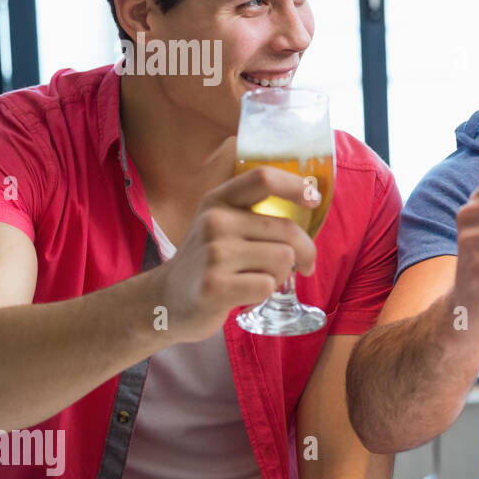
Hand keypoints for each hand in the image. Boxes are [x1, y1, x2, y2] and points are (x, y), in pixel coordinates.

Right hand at [152, 166, 320, 342]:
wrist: (164, 300)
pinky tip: (245, 296)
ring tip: (258, 280)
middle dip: (305, 252)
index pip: (263, 178)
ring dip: (281, 275)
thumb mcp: (220, 226)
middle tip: (303, 267)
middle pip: (288, 230)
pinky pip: (268, 285)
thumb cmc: (207, 263)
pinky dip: (265, 295)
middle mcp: (214, 221)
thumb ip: (255, 214)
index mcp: (218, 201)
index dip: (296, 187)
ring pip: (284, 259)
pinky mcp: (215, 285)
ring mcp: (214, 253)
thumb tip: (312, 204)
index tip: (314, 200)